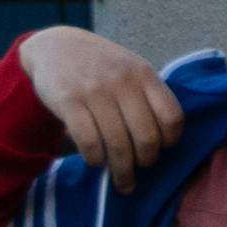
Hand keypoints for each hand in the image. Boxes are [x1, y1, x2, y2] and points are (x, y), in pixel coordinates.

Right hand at [18, 25, 188, 179]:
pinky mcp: (68, 102)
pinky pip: (88, 142)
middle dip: (146, 161)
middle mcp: (122, 82)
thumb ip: (147, 95)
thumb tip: (163, 138)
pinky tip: (97, 162)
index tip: (163, 149)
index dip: (171, 140)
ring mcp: (95, 92)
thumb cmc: (100, 64)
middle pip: (146, 137)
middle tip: (141, 169)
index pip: (171, 116)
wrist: (55, 46)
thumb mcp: (130, 68)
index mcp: (144, 74)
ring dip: (122, 170)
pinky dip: (96, 159)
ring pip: (117, 145)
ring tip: (122, 180)